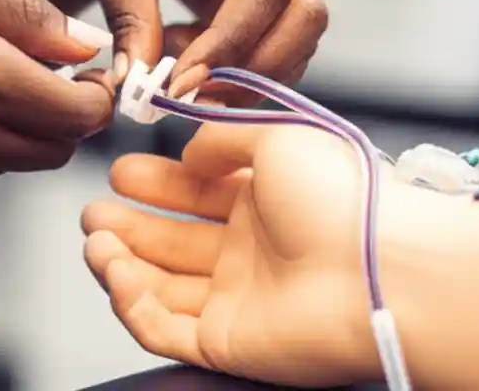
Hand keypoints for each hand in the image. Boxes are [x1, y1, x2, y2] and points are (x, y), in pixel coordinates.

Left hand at [69, 0, 327, 101]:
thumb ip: (128, 13)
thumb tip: (137, 82)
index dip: (232, 44)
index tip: (183, 83)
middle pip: (305, 17)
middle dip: (258, 69)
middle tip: (192, 96)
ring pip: (298, 39)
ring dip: (248, 74)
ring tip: (178, 69)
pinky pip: (273, 45)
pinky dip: (237, 69)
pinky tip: (185, 58)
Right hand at [81, 124, 425, 386]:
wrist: (384, 271)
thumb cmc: (347, 200)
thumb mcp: (279, 135)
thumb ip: (223, 136)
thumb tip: (188, 150)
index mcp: (267, 204)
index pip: (196, 196)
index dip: (156, 185)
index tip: (121, 172)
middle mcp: (252, 254)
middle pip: (171, 244)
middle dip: (127, 227)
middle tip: (94, 212)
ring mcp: (239, 300)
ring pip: (160, 289)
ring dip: (120, 264)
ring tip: (94, 241)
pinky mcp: (228, 343)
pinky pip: (164, 329)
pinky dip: (131, 305)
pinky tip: (115, 273)